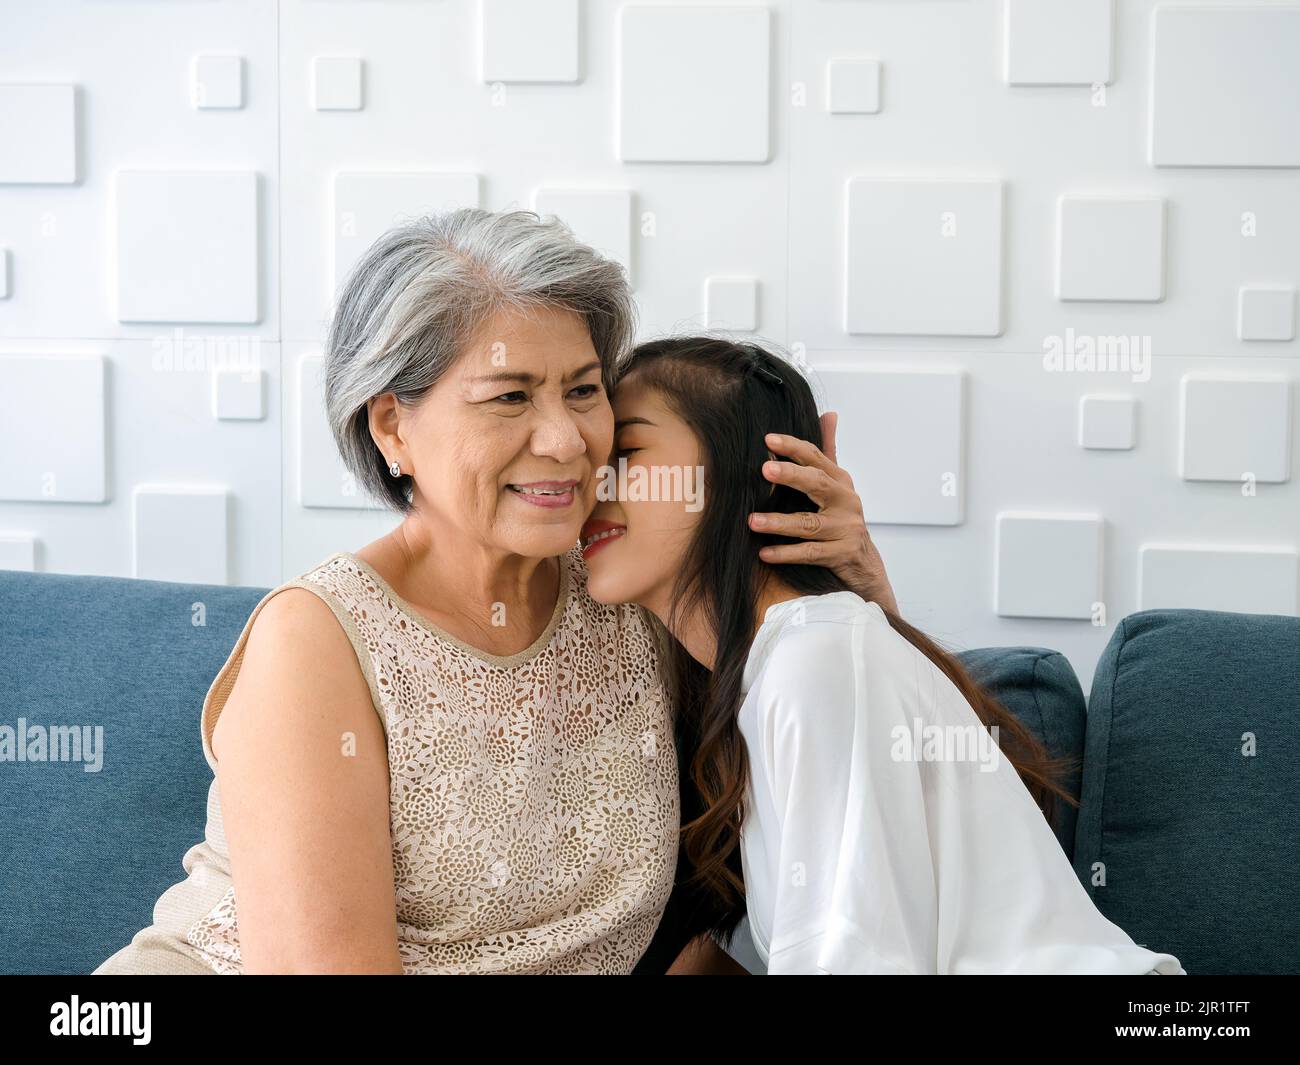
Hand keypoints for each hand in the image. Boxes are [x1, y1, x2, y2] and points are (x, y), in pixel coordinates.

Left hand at [749, 411, 899, 615]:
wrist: (864, 564)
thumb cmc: (842, 519)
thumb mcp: (838, 484)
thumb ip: (828, 451)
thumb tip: (829, 414)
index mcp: (840, 481)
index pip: (815, 457)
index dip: (793, 447)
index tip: (767, 438)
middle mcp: (846, 502)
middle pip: (817, 484)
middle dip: (791, 476)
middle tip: (764, 469)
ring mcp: (845, 529)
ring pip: (809, 524)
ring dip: (779, 522)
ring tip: (752, 521)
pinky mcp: (841, 554)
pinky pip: (809, 553)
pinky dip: (786, 553)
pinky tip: (764, 552)